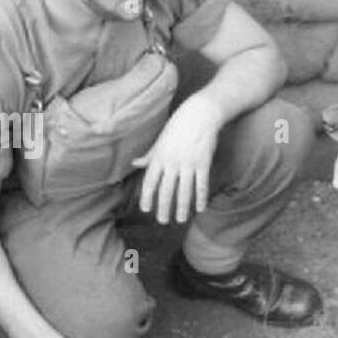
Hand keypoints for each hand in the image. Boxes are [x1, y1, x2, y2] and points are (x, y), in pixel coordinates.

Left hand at [134, 91, 220, 224]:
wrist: (198, 115)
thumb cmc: (177, 128)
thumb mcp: (159, 141)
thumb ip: (148, 156)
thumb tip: (134, 163)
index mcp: (159, 157)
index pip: (150, 181)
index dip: (147, 197)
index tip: (146, 210)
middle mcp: (172, 162)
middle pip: (166, 190)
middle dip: (164, 208)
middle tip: (163, 221)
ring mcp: (188, 163)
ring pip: (184, 190)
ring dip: (182, 207)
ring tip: (181, 220)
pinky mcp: (203, 163)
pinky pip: (201, 184)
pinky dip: (201, 197)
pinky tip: (200, 208)